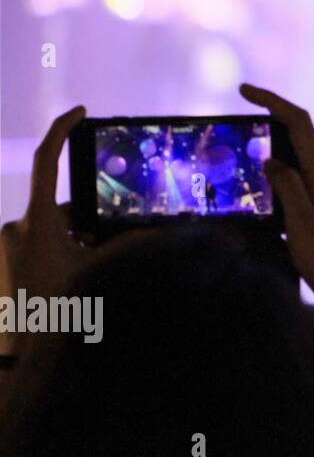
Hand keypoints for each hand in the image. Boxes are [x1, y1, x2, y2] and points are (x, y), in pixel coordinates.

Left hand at [0, 106, 151, 303]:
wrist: (26, 345)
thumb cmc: (58, 304)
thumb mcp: (93, 269)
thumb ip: (123, 245)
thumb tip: (155, 231)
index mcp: (37, 219)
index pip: (48, 161)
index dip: (62, 130)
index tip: (80, 111)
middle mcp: (19, 224)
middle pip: (61, 205)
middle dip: (86, 219)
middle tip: (100, 245)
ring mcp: (12, 240)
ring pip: (54, 225)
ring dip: (75, 238)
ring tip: (87, 267)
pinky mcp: (11, 255)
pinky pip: (43, 240)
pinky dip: (63, 248)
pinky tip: (74, 271)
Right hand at [239, 84, 313, 309]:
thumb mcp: (301, 222)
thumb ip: (287, 186)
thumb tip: (272, 159)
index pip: (300, 124)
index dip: (273, 101)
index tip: (244, 90)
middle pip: (298, 139)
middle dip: (269, 123)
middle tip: (238, 122)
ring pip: (293, 164)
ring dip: (268, 155)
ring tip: (239, 161)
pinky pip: (293, 188)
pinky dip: (272, 184)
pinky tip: (255, 198)